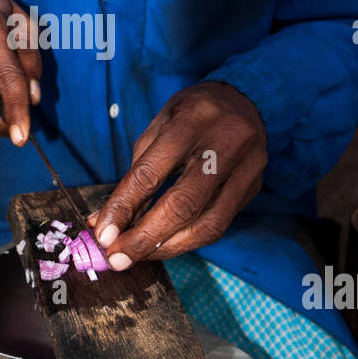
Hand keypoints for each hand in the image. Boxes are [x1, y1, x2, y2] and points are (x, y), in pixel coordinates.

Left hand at [89, 82, 266, 266]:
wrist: (244, 100)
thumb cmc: (192, 114)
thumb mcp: (160, 126)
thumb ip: (137, 172)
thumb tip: (107, 221)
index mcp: (193, 119)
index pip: (152, 171)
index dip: (124, 206)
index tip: (103, 234)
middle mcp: (226, 143)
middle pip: (184, 204)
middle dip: (146, 237)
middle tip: (118, 258)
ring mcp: (247, 167)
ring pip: (208, 224)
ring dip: (168, 248)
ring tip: (139, 255)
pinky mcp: (254, 187)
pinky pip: (220, 224)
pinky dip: (189, 240)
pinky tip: (166, 244)